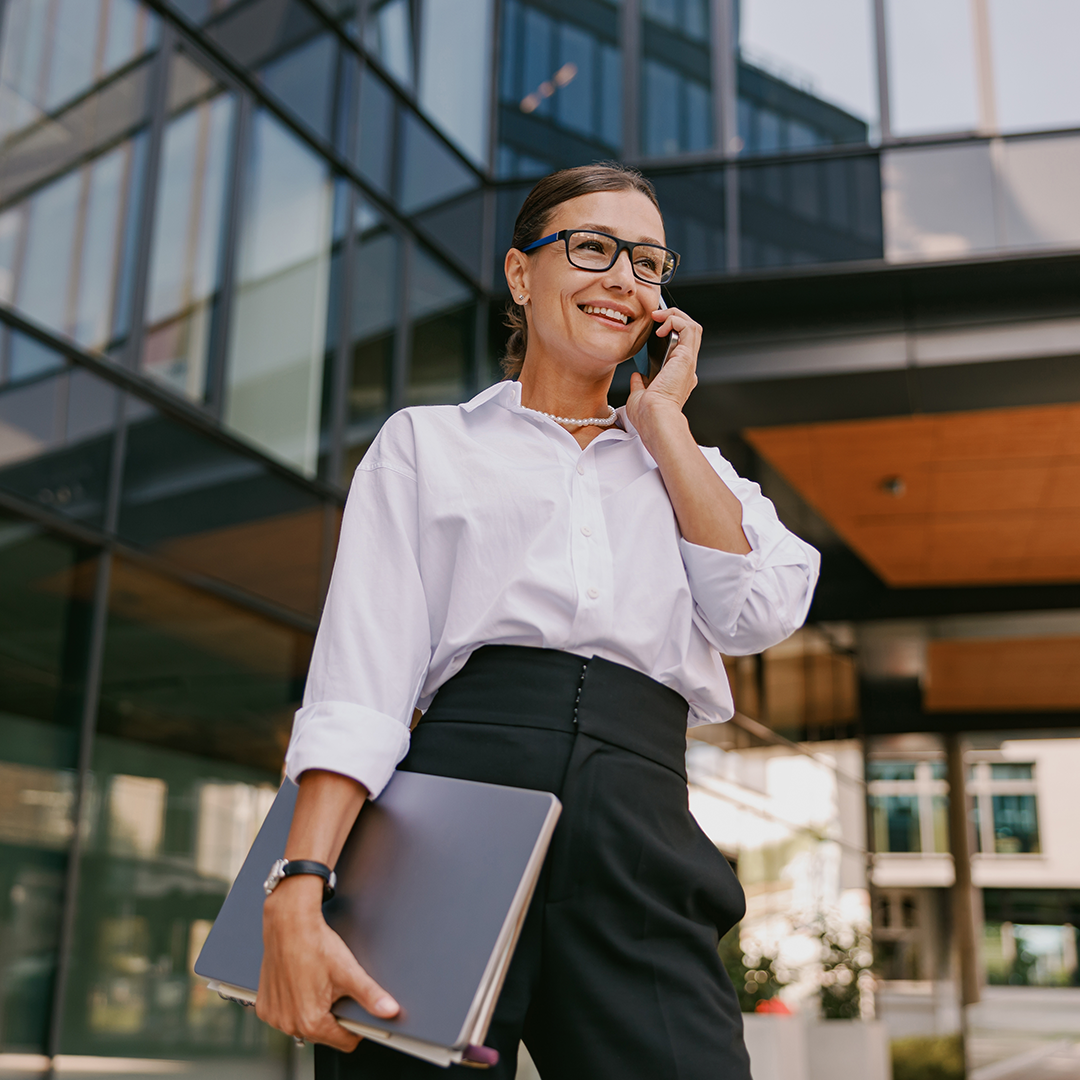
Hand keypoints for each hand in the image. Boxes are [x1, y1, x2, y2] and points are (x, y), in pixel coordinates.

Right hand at [256, 875, 398, 1050]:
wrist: (289, 923)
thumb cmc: (316, 944)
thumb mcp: (348, 970)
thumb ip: (371, 995)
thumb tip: (389, 1009)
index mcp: (311, 1021)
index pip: (345, 1042)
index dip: (355, 1025)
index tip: (354, 1007)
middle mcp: (289, 1024)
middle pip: (324, 1034)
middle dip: (332, 1015)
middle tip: (332, 987)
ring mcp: (275, 1017)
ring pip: (304, 1025)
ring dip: (312, 1010)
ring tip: (315, 982)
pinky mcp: (264, 1007)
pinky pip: (285, 1015)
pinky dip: (294, 1004)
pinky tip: (299, 983)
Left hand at [625, 306, 701, 443]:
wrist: (655, 418)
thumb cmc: (648, 415)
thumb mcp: (639, 396)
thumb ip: (640, 385)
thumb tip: (637, 377)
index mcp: (677, 377)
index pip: (679, 348)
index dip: (669, 334)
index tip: (652, 331)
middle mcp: (686, 368)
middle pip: (689, 333)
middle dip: (673, 319)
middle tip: (655, 317)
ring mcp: (688, 362)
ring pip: (692, 327)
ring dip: (675, 315)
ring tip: (658, 315)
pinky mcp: (687, 357)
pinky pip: (688, 328)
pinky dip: (675, 320)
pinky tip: (660, 325)